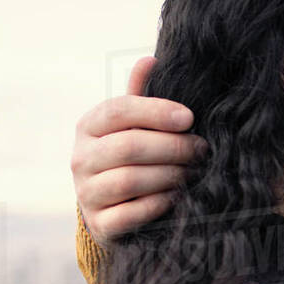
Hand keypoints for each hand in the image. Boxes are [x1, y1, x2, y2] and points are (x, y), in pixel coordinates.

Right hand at [71, 56, 201, 243]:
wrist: (113, 210)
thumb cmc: (130, 157)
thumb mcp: (133, 126)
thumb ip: (140, 96)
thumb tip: (150, 59)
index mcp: (89, 126)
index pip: (118, 111)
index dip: (155, 111)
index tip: (189, 117)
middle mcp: (81, 158)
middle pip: (128, 146)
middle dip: (173, 147)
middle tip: (202, 149)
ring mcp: (86, 193)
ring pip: (130, 180)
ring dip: (170, 175)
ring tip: (194, 171)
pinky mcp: (99, 224)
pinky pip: (132, 212)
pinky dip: (159, 203)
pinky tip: (177, 196)